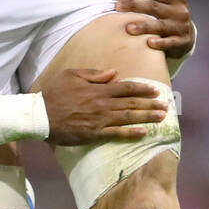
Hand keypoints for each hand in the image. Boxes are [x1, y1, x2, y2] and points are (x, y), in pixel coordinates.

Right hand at [41, 69, 167, 145]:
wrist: (42, 116)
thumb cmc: (55, 93)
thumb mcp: (72, 75)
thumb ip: (94, 74)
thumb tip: (114, 74)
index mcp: (99, 89)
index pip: (126, 87)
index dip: (143, 88)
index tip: (155, 90)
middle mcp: (103, 104)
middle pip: (132, 103)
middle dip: (151, 104)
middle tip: (166, 106)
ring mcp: (100, 120)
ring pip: (129, 118)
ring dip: (147, 117)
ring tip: (161, 117)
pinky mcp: (95, 134)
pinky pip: (117, 134)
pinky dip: (131, 133)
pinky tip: (144, 132)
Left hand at [115, 0, 194, 60]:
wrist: (185, 34)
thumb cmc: (168, 9)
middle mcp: (180, 10)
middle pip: (154, 6)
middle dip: (134, 6)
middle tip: (117, 8)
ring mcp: (181, 26)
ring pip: (161, 25)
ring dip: (144, 26)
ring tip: (128, 28)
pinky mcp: (182, 42)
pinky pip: (171, 42)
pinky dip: (161, 43)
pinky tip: (148, 43)